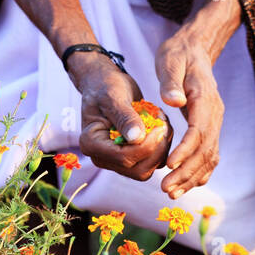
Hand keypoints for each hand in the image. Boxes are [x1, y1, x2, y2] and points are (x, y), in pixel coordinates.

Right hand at [73, 56, 171, 181]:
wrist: (106, 84)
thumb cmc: (106, 86)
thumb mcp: (114, 97)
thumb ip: (125, 117)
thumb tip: (137, 138)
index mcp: (91, 144)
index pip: (123, 158)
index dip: (146, 146)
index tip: (159, 125)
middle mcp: (103, 157)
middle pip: (138, 170)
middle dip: (156, 149)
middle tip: (163, 123)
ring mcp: (116, 160)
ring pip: (147, 169)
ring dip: (161, 147)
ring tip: (160, 121)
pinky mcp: (130, 157)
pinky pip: (152, 161)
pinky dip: (161, 145)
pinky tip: (158, 125)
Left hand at [155, 30, 224, 198]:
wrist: (195, 48)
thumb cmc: (178, 54)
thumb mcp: (170, 59)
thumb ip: (171, 80)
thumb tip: (174, 101)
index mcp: (204, 97)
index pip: (199, 129)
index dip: (186, 150)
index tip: (169, 165)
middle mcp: (215, 112)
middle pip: (206, 149)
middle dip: (187, 171)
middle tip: (165, 188)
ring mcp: (215, 121)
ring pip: (210, 155)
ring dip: (192, 176)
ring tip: (172, 192)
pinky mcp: (209, 126)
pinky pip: (210, 153)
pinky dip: (200, 171)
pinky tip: (185, 184)